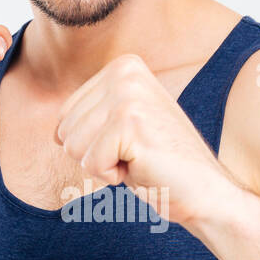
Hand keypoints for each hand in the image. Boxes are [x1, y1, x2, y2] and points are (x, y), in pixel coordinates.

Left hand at [54, 51, 237, 228]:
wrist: (205, 192)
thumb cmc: (161, 166)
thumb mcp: (123, 129)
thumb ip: (94, 117)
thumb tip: (54, 131)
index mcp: (123, 67)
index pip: (66, 114)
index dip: (93, 142)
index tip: (131, 144)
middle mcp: (124, 72)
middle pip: (64, 129)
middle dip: (94, 154)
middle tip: (136, 154)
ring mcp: (128, 95)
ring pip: (73, 147)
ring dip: (103, 165)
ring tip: (139, 159)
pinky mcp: (130, 123)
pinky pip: (90, 164)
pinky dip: (112, 176)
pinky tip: (143, 167)